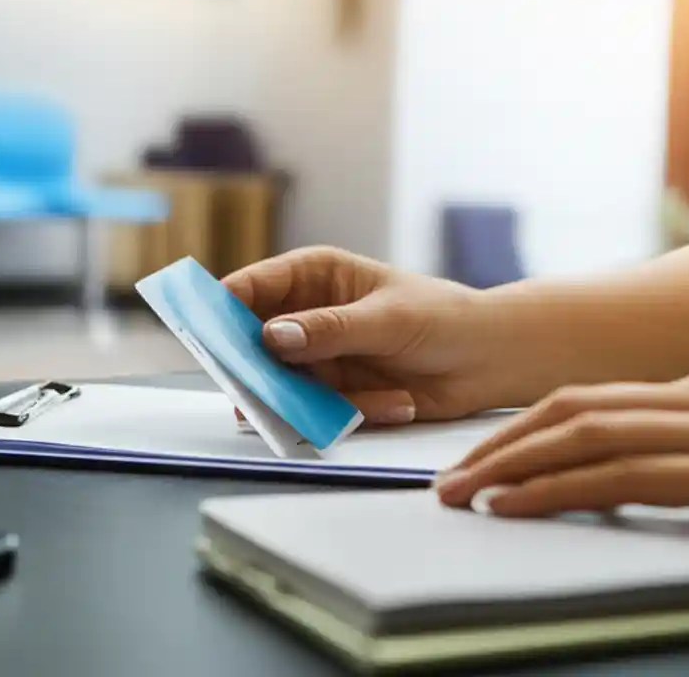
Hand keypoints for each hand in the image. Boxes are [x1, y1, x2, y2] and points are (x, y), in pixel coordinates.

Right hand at [222, 246, 491, 422]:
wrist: (489, 361)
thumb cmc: (443, 319)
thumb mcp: (387, 319)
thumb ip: (329, 329)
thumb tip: (272, 337)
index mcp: (314, 275)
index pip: (252, 287)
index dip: (220, 307)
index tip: (199, 331)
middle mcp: (306, 315)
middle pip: (253, 343)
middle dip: (256, 369)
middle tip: (250, 392)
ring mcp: (318, 358)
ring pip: (281, 385)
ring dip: (312, 400)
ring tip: (355, 402)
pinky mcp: (334, 394)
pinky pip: (318, 411)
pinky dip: (355, 413)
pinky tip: (399, 402)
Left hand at [435, 365, 688, 544]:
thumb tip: (645, 466)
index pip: (592, 399)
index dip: (527, 426)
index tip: (483, 453)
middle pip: (572, 409)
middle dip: (501, 442)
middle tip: (448, 476)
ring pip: (584, 437)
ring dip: (511, 466)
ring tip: (461, 494)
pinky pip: (622, 478)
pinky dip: (557, 491)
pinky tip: (516, 507)